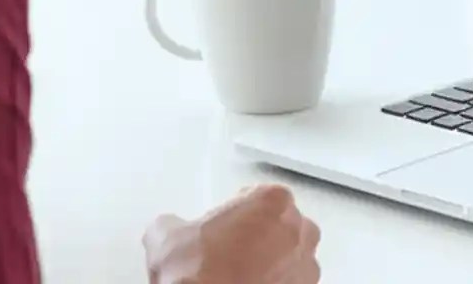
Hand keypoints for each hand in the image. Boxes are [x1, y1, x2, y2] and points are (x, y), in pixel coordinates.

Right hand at [144, 184, 321, 283]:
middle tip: (232, 250)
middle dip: (262, 234)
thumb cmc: (198, 275)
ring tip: (241, 275)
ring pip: (292, 255)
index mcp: (272, 202)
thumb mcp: (165, 235)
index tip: (225, 224)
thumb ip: (172, 222)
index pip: (259, 196)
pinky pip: (293, 282)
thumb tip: (166, 228)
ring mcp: (307, 265)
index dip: (239, 211)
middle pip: (282, 223)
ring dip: (273, 261)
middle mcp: (298, 229)